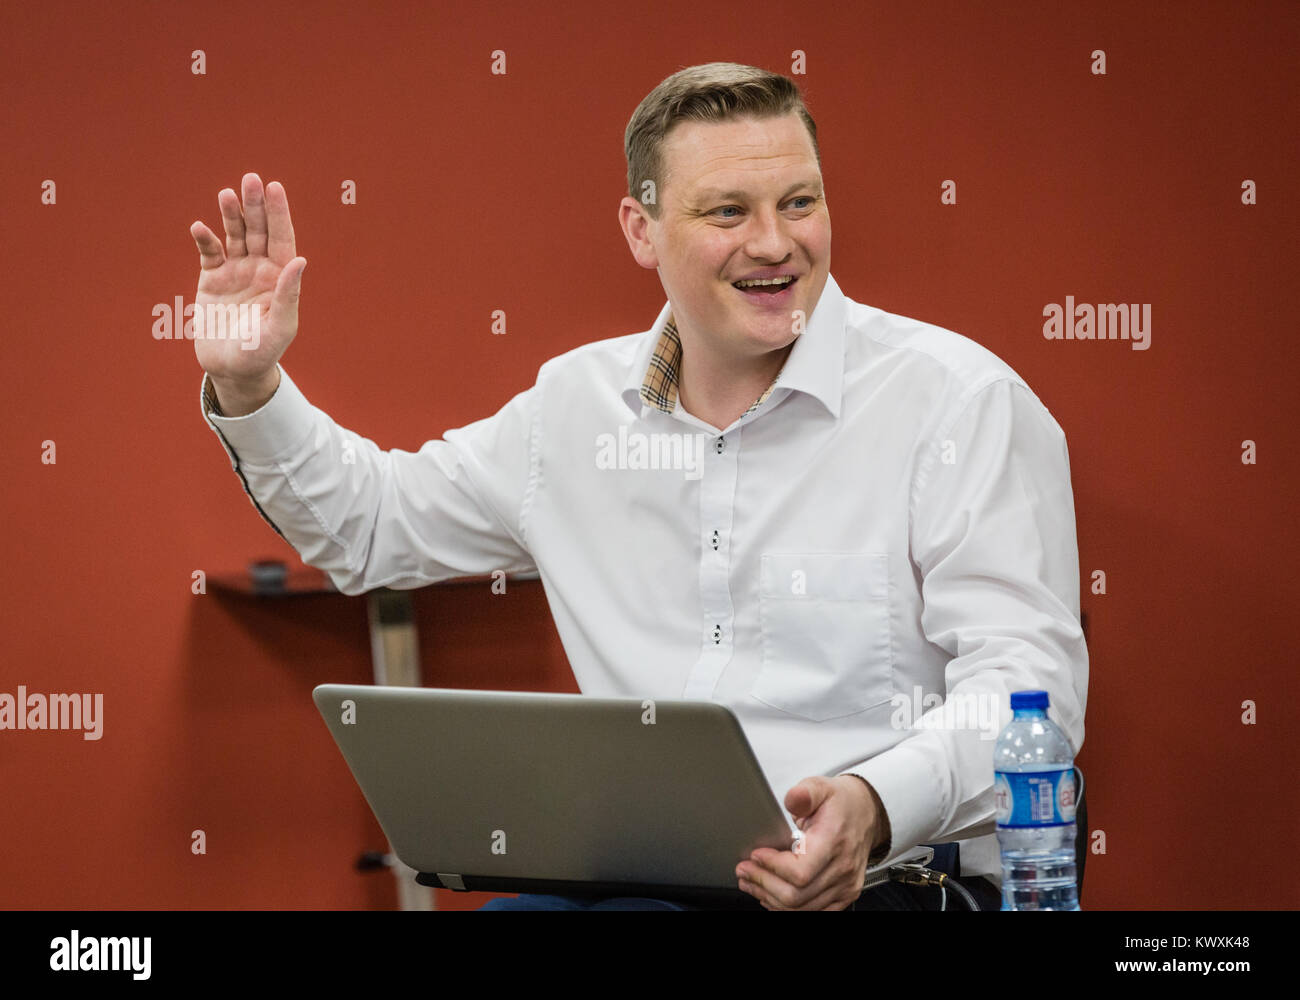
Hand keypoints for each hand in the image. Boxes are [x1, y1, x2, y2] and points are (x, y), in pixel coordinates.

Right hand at [189, 172, 305, 412]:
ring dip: (231, 215)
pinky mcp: (212, 279)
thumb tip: (300, 260)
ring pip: (234, 235)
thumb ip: (288, 295)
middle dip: (255, 205)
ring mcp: (235, 272)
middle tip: (250, 179)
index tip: (274, 188)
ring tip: (227, 194)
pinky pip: (209, 253)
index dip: (278, 213)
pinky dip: (205, 239)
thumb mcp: (279, 328)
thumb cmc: (261, 353)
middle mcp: (259, 269)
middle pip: (258, 230)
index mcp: (280, 278)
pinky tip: (200, 228)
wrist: (231, 371)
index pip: (282, 238)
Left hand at [736, 775, 886, 910]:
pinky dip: (788, 909)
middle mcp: (842, 868)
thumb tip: (792, 800)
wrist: (866, 814)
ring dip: (770, 897)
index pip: (799, 871)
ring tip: (751, 882)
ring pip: (801, 908)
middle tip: (744, 870)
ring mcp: (845, 886)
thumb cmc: (841, 803)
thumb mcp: (821, 787)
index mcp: (834, 842)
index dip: (772, 867)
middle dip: (763, 883)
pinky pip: (814, 912)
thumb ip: (805, 793)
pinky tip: (771, 896)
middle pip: (796, 894)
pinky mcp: (844, 895)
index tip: (755, 855)